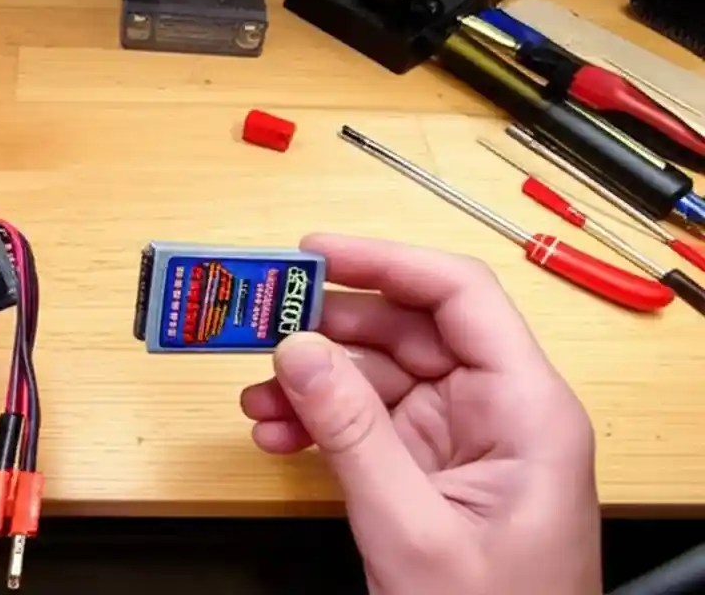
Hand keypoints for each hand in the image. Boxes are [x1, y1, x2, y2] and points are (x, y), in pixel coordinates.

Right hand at [241, 234, 600, 594]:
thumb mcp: (412, 530)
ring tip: (258, 395)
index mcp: (526, 409)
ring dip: (312, 381)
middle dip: (329, 327)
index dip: (385, 261)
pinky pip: (367, 422)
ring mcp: (461, 439)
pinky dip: (318, 423)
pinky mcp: (430, 468)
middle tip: (261, 322)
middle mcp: (497, 411)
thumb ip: (352, 435)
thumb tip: (300, 352)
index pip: (459, 297)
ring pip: (377, 376)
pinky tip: (276, 433)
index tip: (315, 252)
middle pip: (407, 331)